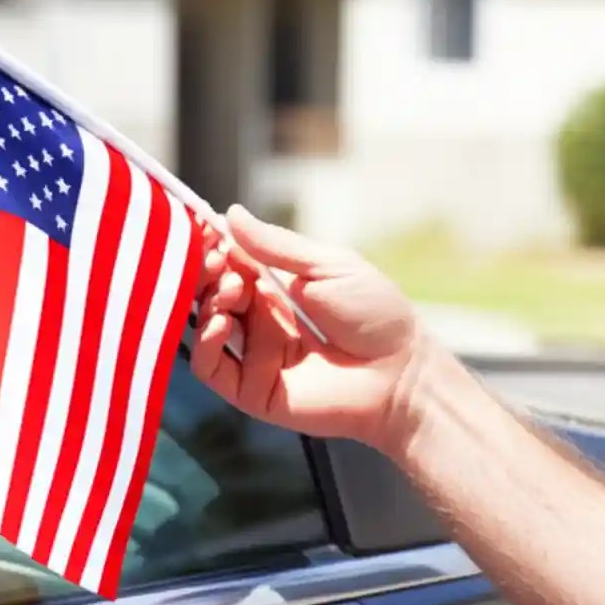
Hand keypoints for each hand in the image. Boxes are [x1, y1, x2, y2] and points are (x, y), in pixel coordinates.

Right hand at [192, 205, 423, 452]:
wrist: (401, 373)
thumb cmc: (374, 315)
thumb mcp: (328, 266)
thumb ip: (276, 246)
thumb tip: (231, 214)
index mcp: (275, 289)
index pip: (228, 265)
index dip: (213, 247)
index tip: (204, 231)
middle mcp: (258, 321)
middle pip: (211, 294)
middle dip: (206, 273)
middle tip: (216, 260)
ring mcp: (253, 355)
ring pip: (205, 327)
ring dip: (207, 302)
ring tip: (231, 287)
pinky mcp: (251, 390)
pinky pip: (210, 369)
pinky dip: (204, 344)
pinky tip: (219, 322)